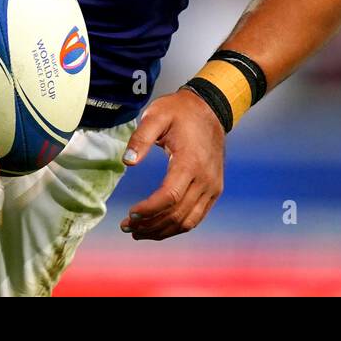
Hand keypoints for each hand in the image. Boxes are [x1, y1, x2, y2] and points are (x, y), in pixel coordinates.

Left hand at [118, 88, 224, 240]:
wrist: (210, 109)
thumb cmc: (180, 112)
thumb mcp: (156, 115)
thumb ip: (141, 137)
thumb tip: (128, 161)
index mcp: (190, 162)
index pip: (170, 197)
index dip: (149, 210)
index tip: (130, 214)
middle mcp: (205, 179)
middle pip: (177, 214)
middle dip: (150, 225)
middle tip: (127, 227)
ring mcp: (212, 187)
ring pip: (187, 222)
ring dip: (162, 231)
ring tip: (139, 232)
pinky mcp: (214, 190)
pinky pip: (196, 217)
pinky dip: (176, 227)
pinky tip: (158, 227)